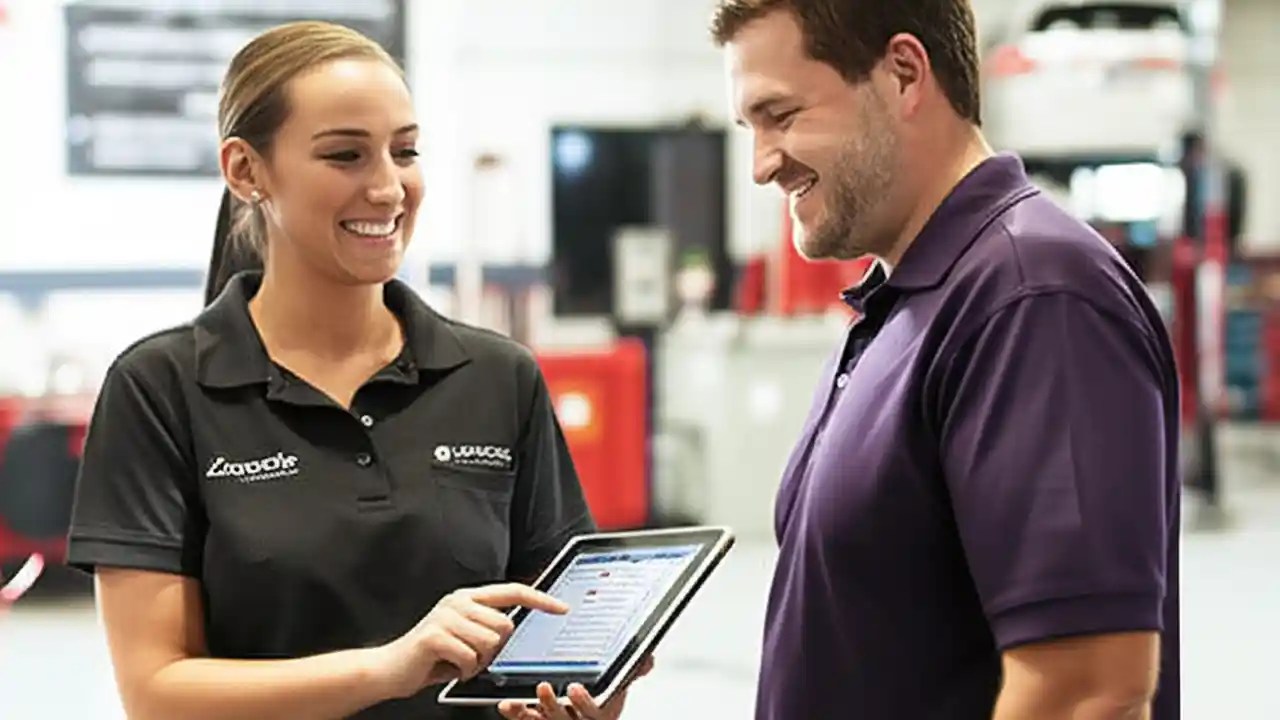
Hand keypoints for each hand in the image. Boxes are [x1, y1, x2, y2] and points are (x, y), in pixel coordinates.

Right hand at [372, 583, 568, 700]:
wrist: (389, 669)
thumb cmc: (430, 656)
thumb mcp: (463, 635)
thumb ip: (486, 626)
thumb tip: (515, 628)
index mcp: (468, 598)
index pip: (512, 591)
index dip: (540, 599)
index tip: (562, 607)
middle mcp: (458, 602)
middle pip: (505, 625)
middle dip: (494, 650)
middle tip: (471, 656)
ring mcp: (446, 616)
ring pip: (491, 643)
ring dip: (479, 662)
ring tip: (457, 662)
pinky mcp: (436, 636)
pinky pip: (472, 658)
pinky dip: (465, 671)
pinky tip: (448, 668)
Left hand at [497, 655, 654, 719]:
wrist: (582, 714)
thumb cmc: (599, 701)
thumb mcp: (619, 689)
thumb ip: (632, 672)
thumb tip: (649, 658)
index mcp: (600, 714)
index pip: (594, 713)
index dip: (584, 703)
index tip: (576, 688)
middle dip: (552, 705)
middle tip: (544, 686)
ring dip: (532, 709)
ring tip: (522, 696)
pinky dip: (516, 714)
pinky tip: (507, 704)